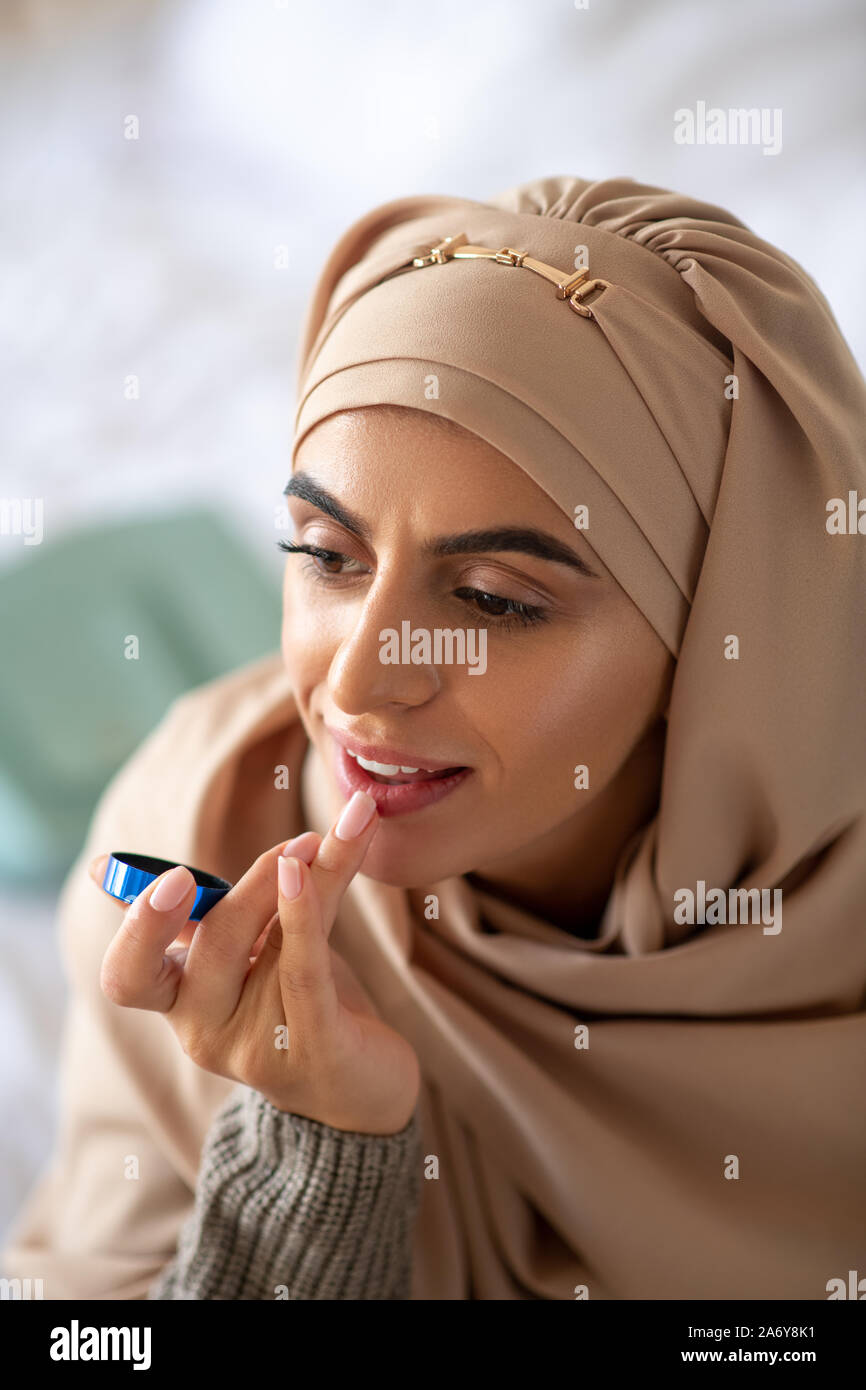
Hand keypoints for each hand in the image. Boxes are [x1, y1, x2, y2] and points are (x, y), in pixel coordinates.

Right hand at [88, 791, 419, 1134]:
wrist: (360, 1089)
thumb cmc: (292, 1005)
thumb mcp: (240, 955)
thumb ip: (195, 914)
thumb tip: (104, 867)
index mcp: (178, 1003)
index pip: (129, 976)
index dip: (140, 927)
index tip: (168, 876)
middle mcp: (206, 1031)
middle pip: (211, 947)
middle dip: (250, 888)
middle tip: (291, 845)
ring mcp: (257, 1047)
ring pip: (273, 945)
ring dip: (305, 880)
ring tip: (330, 836)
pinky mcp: (313, 1049)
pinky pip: (305, 972)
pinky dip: (306, 915)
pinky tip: (315, 869)